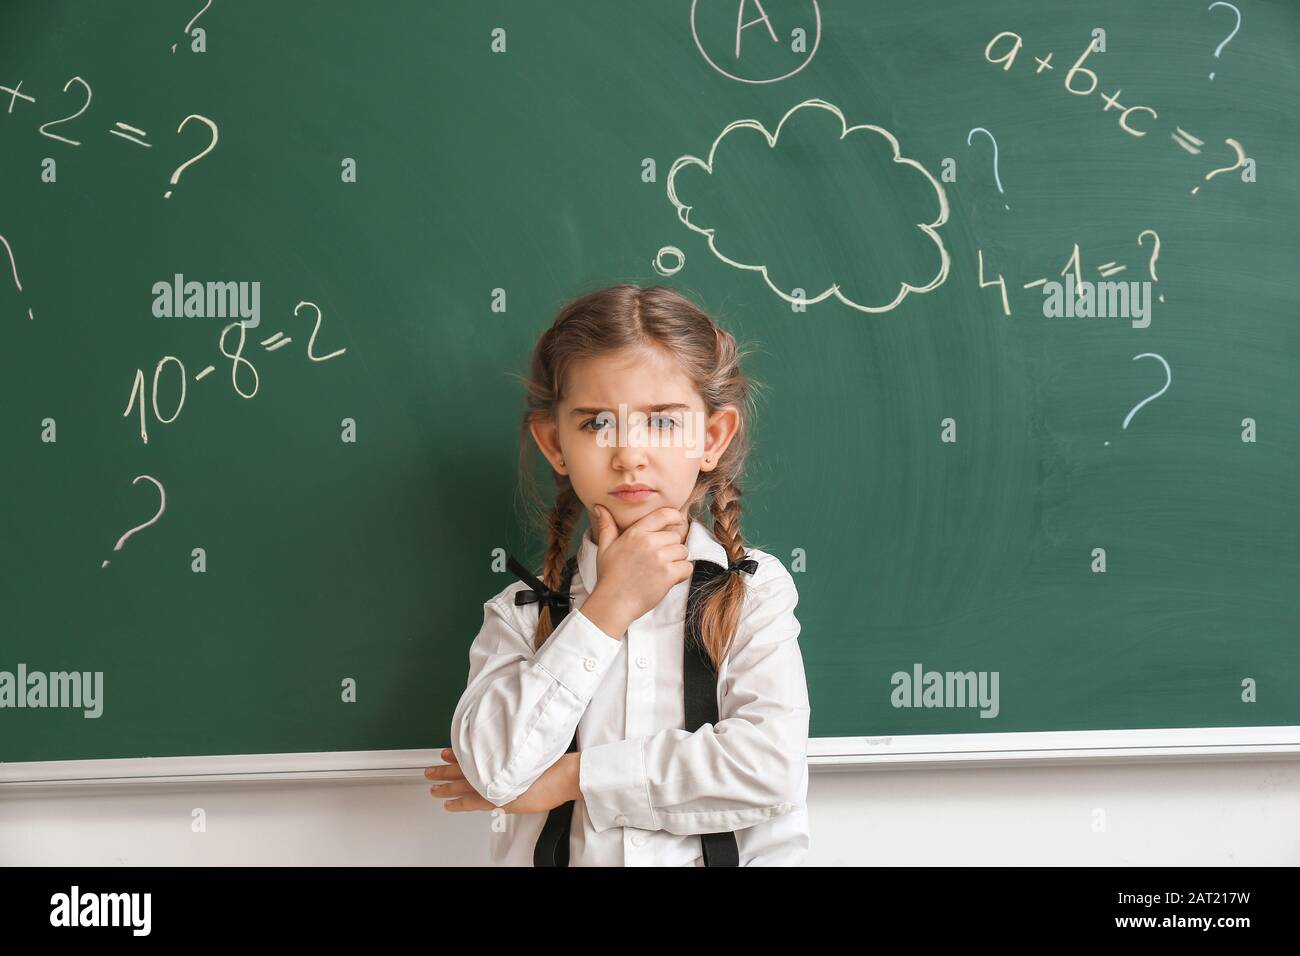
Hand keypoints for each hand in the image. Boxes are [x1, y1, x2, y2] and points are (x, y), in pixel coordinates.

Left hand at [426, 748, 579, 814]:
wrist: (562, 775)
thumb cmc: (551, 765)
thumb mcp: (527, 754)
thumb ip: (510, 755)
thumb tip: (503, 753)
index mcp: (498, 756)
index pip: (470, 754)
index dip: (455, 754)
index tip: (445, 752)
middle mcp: (493, 768)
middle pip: (461, 768)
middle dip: (443, 770)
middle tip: (430, 771)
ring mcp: (493, 784)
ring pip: (462, 784)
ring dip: (445, 786)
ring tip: (434, 788)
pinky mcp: (497, 798)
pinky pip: (471, 801)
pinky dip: (458, 803)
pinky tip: (449, 805)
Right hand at [581, 505, 692, 634]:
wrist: (613, 603)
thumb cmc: (609, 577)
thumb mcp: (604, 548)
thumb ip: (607, 526)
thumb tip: (600, 508)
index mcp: (635, 533)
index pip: (663, 514)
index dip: (675, 517)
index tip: (678, 522)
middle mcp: (648, 542)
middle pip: (675, 536)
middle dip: (672, 547)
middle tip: (659, 561)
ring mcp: (659, 558)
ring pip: (683, 551)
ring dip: (677, 561)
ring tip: (662, 571)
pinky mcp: (667, 574)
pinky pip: (686, 567)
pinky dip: (681, 574)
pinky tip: (669, 580)